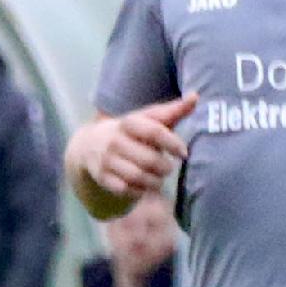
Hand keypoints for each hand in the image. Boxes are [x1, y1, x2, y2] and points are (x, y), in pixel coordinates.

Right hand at [71, 94, 197, 204]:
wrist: (90, 144)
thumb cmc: (131, 131)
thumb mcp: (148, 118)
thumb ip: (172, 110)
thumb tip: (195, 96)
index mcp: (128, 122)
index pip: (154, 132)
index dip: (173, 143)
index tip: (183, 153)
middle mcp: (114, 140)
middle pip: (149, 159)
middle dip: (164, 167)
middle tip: (168, 167)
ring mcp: (106, 160)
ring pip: (138, 176)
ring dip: (154, 181)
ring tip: (159, 177)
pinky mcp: (102, 177)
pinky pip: (125, 189)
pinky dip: (139, 190)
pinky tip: (144, 185)